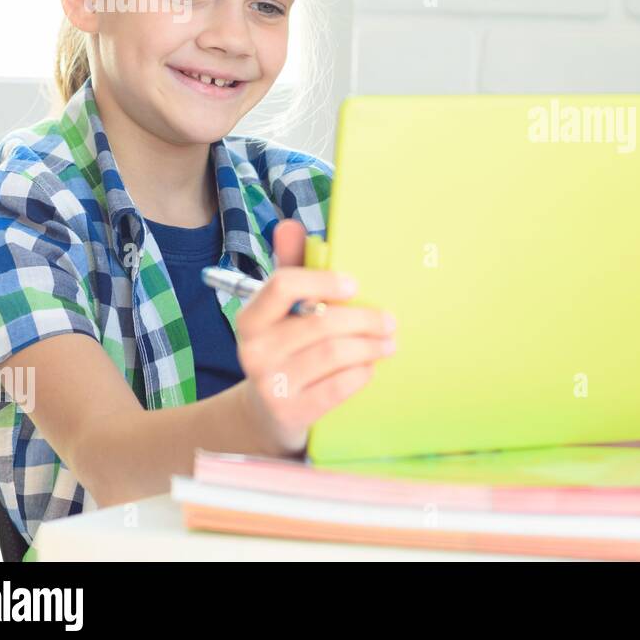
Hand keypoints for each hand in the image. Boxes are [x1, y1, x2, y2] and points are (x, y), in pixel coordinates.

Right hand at [235, 220, 395, 455]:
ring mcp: (269, 385)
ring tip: (389, 342)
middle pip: (320, 323)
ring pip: (332, 354)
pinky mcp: (289, 414)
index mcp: (250, 318)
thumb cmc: (285, 348)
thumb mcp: (282, 310)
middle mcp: (253, 351)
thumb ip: (290, 267)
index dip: (323, 281)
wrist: (268, 414)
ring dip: (369, 346)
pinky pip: (336, 388)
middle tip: (390, 319)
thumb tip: (289, 225)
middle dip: (363, 319)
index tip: (354, 284)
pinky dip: (359, 375)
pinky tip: (370, 368)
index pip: (283, 286)